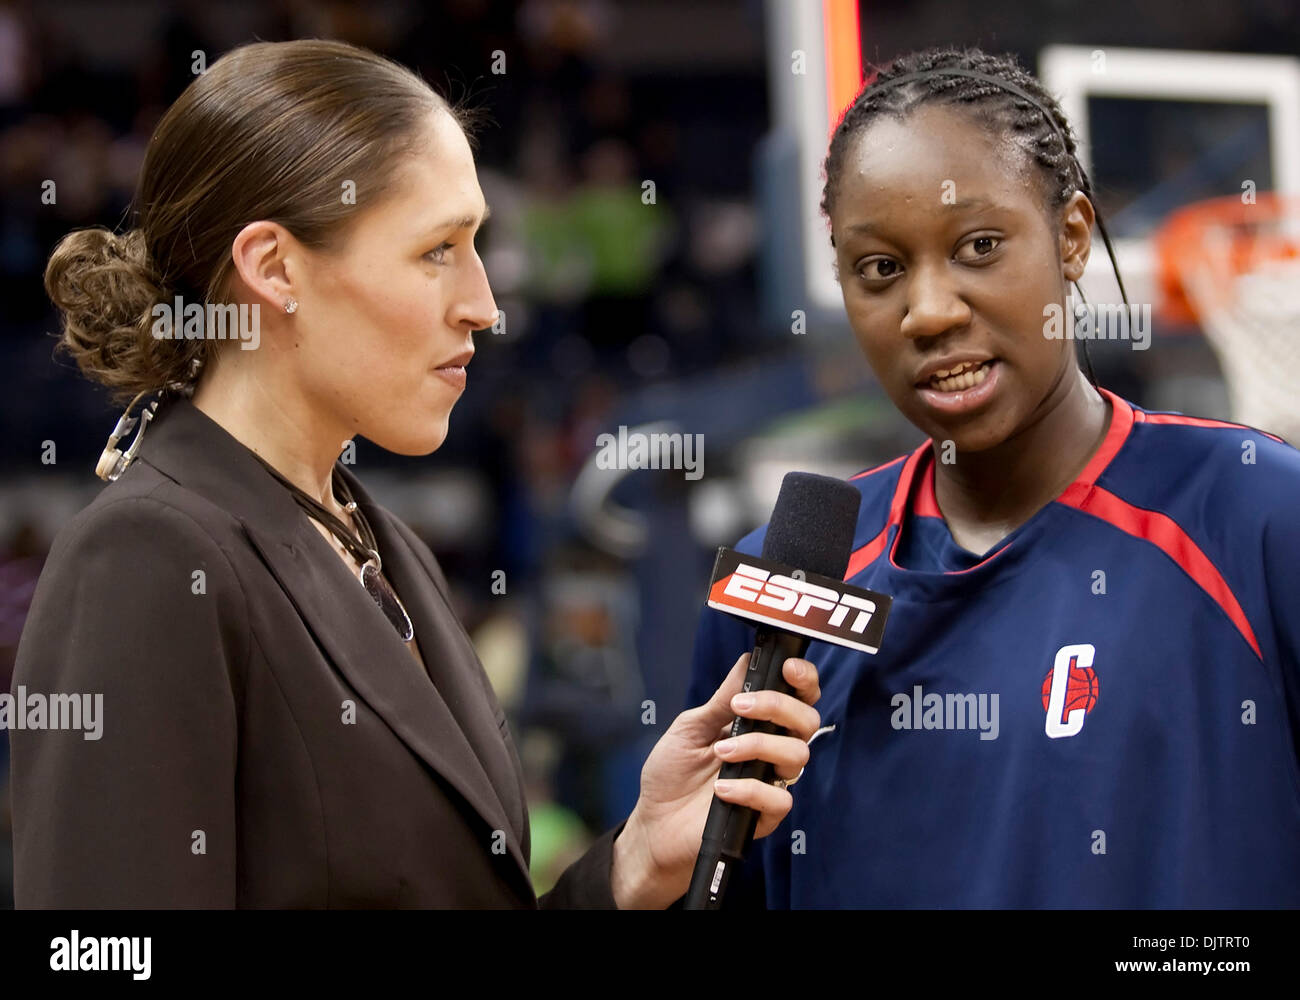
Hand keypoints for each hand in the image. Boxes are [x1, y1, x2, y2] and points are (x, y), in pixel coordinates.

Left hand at [610, 652, 820, 907]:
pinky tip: (721, 789)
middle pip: (807, 720)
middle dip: (779, 706)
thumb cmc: (672, 772)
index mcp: (759, 724)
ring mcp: (770, 782)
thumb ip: (721, 699)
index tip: (787, 667)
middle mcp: (771, 750)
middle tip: (740, 708)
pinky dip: (750, 789)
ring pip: (798, 755)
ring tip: (721, 752)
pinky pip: (780, 799)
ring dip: (758, 745)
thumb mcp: (691, 726)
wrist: (654, 822)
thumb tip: (747, 661)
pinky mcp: (764, 816)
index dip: (803, 679)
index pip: (798, 697)